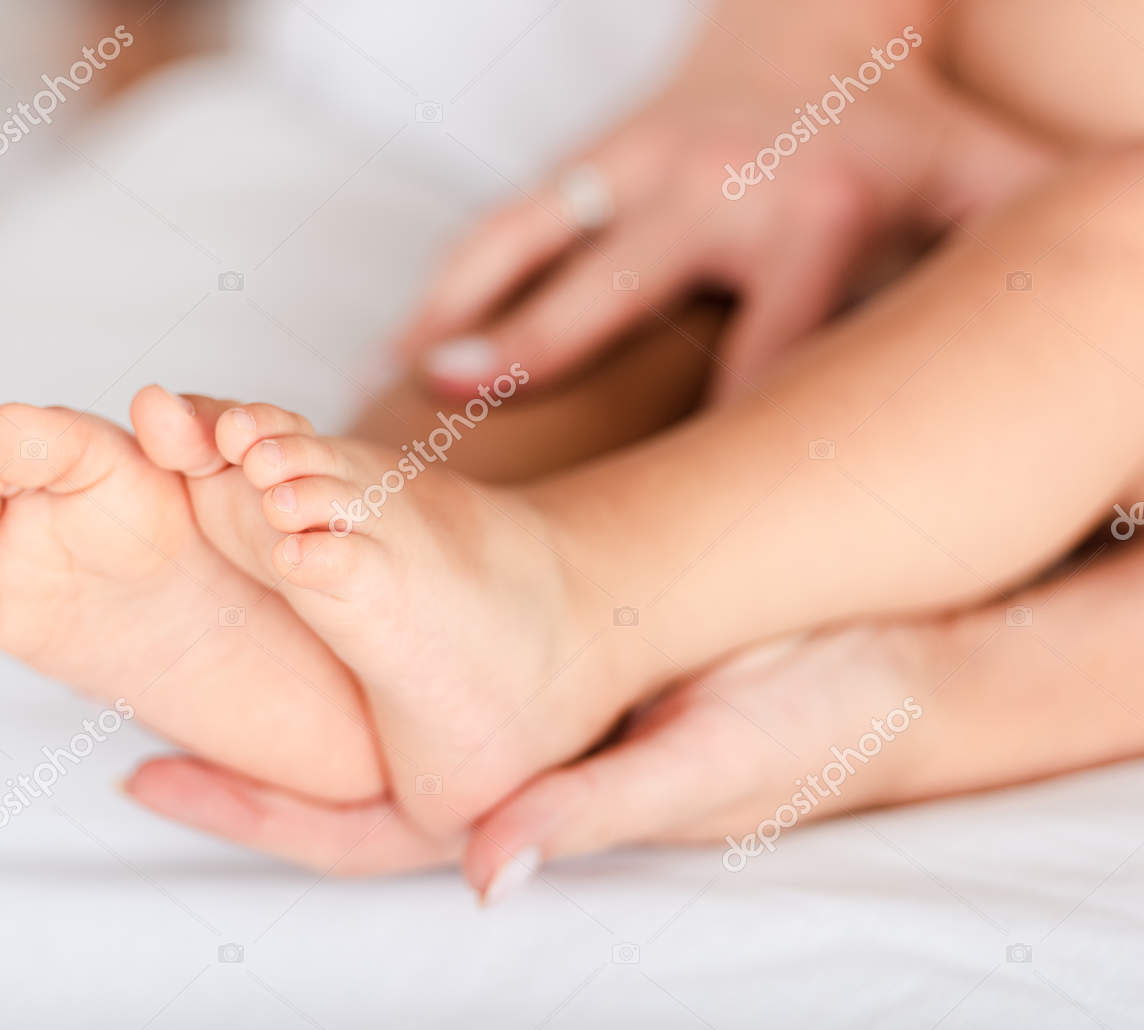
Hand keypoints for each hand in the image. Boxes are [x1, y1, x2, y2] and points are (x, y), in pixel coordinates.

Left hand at [123, 620, 953, 889]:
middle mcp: (498, 759)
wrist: (883, 644)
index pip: (357, 831)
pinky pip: (417, 626)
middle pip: (340, 755)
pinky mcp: (534, 643)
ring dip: (285, 636)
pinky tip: (301, 531)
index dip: (249, 812)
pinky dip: (353, 586)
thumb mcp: (704, 766)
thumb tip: (482, 874)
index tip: (144, 773)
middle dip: (237, 727)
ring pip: (370, 685)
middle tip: (127, 676)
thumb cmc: (811, 721)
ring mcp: (512, 702)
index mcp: (521, 811)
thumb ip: (593, 814)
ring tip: (193, 573)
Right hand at [399, 20, 1051, 397]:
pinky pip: (512, 214)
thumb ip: (1025, 274)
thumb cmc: (912, 134)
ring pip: (544, 243)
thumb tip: (1111, 370)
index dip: (726, 439)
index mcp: (823, 214)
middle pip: (623, 285)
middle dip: (549, 346)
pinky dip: (457, 277)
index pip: (771, 353)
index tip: (678, 536)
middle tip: (472, 410)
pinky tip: (399, 343)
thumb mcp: (986, 188)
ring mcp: (646, 165)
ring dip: (475, 309)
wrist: (827, 22)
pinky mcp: (596, 152)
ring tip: (414, 379)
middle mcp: (721, 187)